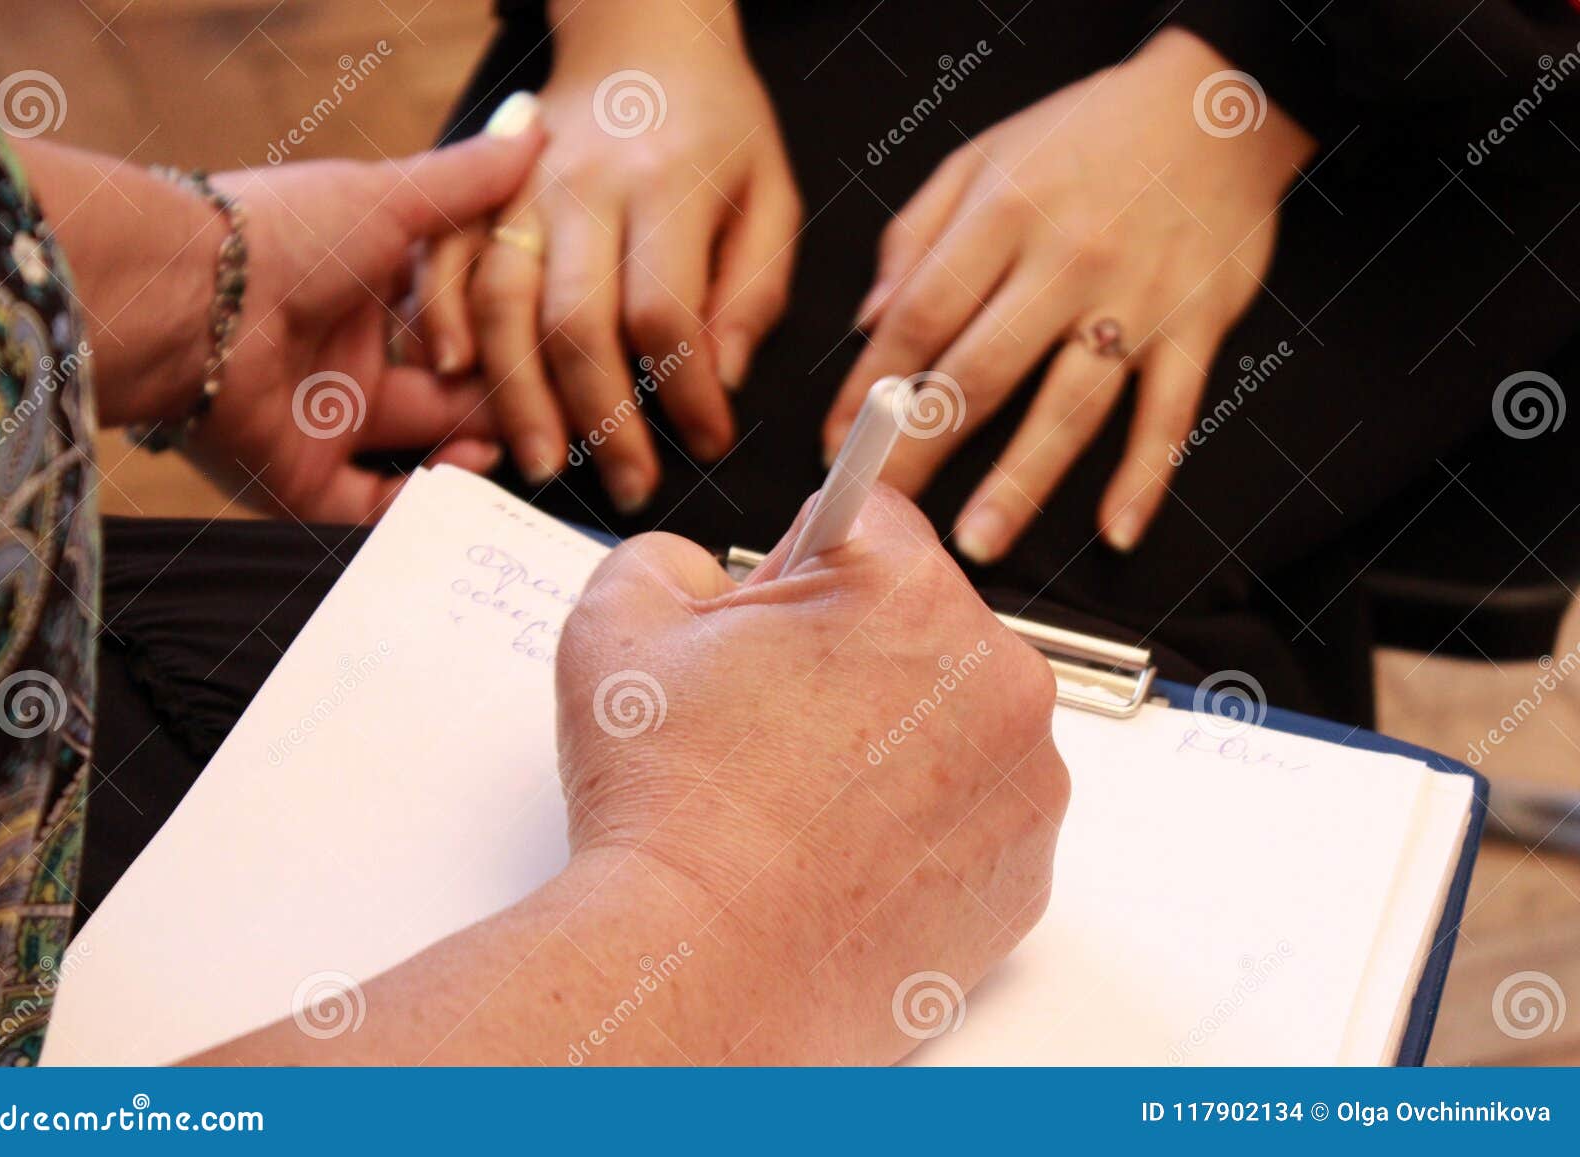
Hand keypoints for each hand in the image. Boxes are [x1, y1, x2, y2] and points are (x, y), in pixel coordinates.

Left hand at [188, 129, 543, 522]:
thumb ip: (466, 180)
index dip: (506, 323)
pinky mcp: (304, 479)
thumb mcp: (389, 196)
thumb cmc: (283, 236)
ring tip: (520, 440)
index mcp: (361, 285)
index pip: (454, 312)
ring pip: (422, 445)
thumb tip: (536, 131)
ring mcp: (326, 419)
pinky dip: (424, 500)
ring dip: (477, 445)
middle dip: (503, 393)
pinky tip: (469, 476)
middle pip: (447, 384)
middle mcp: (346, 354)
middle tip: (556, 398)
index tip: (555, 329)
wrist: (192, 304)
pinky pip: (374, 505)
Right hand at [419, 0, 800, 509]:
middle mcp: (583, 188)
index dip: (686, 393)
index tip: (708, 441)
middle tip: (626, 485)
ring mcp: (519, 190)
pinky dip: (441, 322)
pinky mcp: (478, 195)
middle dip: (599, 421)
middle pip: (575, 323)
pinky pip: (445, 264)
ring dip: (517, 395)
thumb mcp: (770, 196)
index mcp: (668, 184)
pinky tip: (455, 376)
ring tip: (539, 462)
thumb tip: (720, 376)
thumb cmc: (715, 124)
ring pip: (501, 305)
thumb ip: (754, 289)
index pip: (666, 313)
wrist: (641, 39)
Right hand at [554, 486, 1068, 1060]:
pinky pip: (976, 810)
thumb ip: (668, 557)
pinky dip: (922, 822)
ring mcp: (1024, 780)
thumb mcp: (617, 627)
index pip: (869, 513)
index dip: (801, 558)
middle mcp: (995, 676)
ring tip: (800, 798)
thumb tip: (702, 572)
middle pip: (919, 619)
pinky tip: (844, 851)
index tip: (781, 600)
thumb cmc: (673, 813)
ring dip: (894, 737)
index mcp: (908, 591)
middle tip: (769, 720)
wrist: (705, 970)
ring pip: (954, 717)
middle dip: (850, 651)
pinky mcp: (1027, 868)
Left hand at [825, 28, 1315, 561]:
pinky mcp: (1196, 327)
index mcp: (1004, 215)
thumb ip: (915, 237)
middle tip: (884, 506)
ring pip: (1070, 406)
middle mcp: (1067, 261)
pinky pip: (1169, 415)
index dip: (870, 388)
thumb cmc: (1086, 137)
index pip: (919, 317)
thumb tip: (866, 323)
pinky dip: (1146, 476)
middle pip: (981, 373)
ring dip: (1022, 481)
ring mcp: (1136, 301)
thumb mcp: (982, 158)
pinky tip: (1118, 528)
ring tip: (980, 539)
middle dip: (923, 449)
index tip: (838, 442)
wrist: (1214, 110)